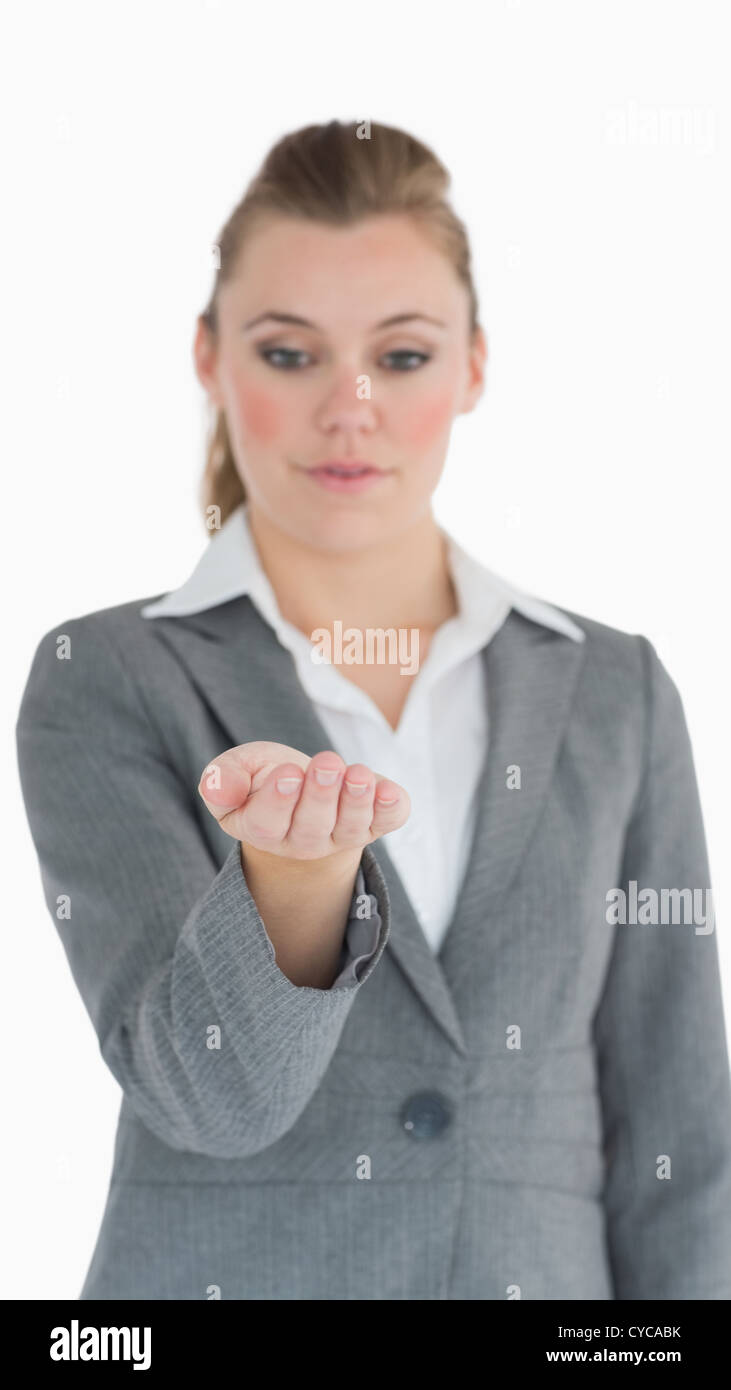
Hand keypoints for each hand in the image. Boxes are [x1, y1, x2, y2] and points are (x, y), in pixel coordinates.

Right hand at [197, 741, 409, 860]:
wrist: (303, 786)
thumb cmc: (264, 777)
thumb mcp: (236, 769)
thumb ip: (221, 778)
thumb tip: (216, 786)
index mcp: (260, 827)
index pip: (267, 823)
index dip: (278, 800)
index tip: (287, 773)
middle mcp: (302, 841)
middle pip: (312, 827)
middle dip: (321, 795)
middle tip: (326, 763)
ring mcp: (340, 836)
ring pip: (350, 828)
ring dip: (358, 801)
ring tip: (359, 774)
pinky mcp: (373, 823)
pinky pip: (386, 823)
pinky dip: (391, 810)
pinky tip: (391, 792)